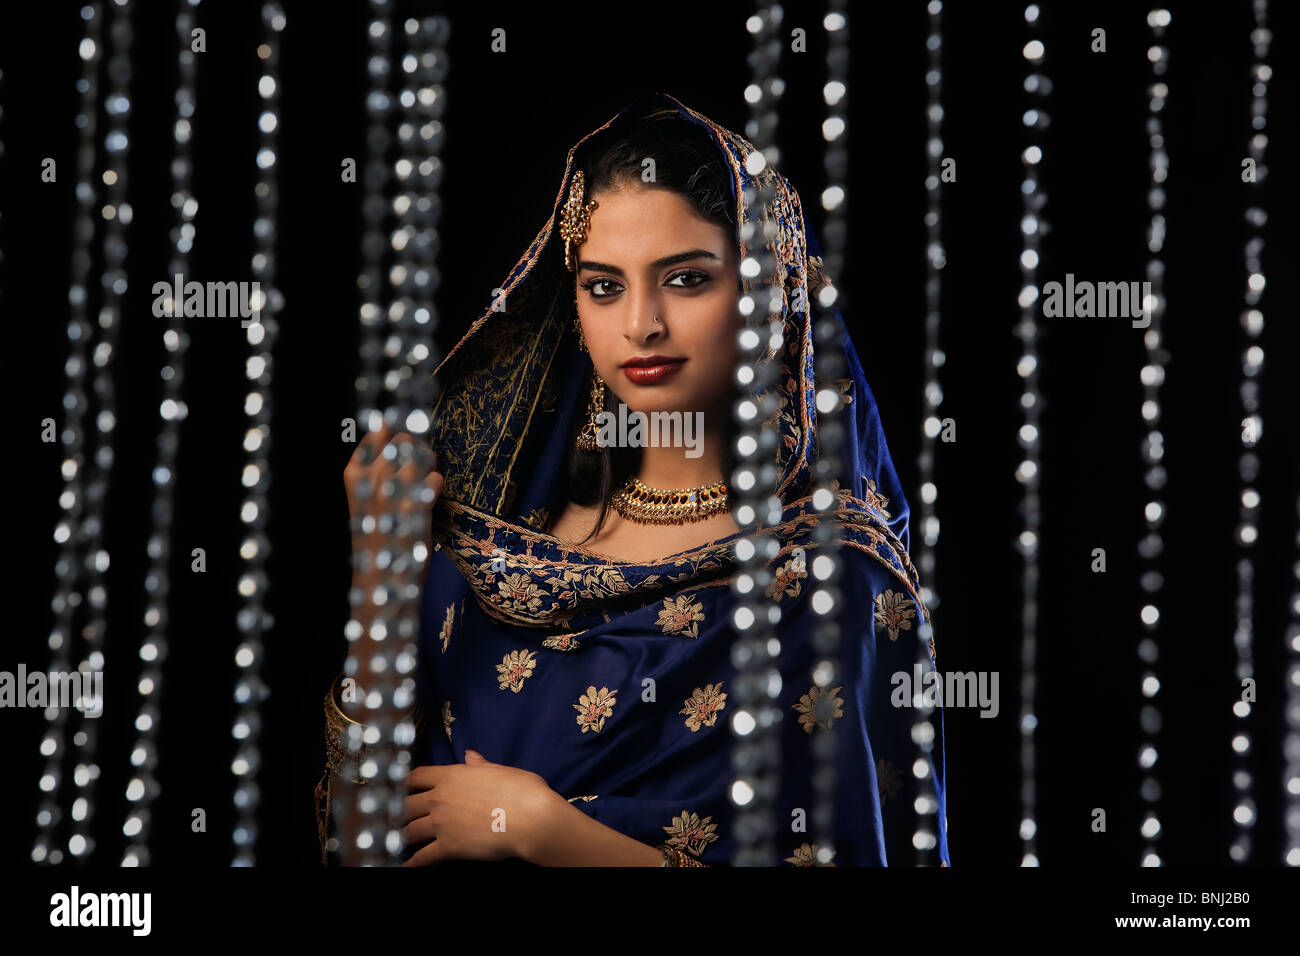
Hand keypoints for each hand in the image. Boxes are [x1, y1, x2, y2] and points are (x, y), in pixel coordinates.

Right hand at [344, 420, 443, 592]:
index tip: (402, 455)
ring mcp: (394, 490)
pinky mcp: (417, 507)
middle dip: (417, 450)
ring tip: (422, 485)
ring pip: (424, 455)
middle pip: (406, 439)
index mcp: (354, 473)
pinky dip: (436, 487)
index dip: (397, 438)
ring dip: (430, 466)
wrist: (381, 576)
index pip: (381, 430)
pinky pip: (436, 478)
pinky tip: (427, 501)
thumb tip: (399, 432)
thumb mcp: (364, 496)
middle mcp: (372, 477)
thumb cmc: (374, 533)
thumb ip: (377, 466)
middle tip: (418, 470)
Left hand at [399, 751, 566, 864]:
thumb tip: (471, 756)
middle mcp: (441, 798)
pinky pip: (422, 857)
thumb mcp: (501, 770)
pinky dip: (412, 863)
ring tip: (398, 841)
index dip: (406, 782)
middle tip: (395, 817)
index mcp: (453, 775)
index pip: (417, 776)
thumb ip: (480, 765)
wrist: (531, 819)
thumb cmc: (523, 792)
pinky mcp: (448, 847)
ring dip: (403, 837)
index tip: (402, 787)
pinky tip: (406, 865)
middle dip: (399, 812)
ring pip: (409, 831)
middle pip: (406, 804)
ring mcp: (442, 823)